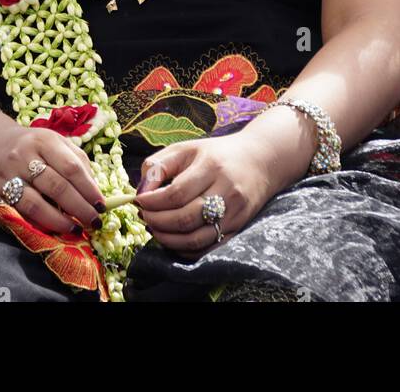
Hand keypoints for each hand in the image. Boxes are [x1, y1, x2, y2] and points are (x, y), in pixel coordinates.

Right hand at [0, 108, 107, 237]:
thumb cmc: (34, 146)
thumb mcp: (56, 143)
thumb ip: (77, 162)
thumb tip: (95, 192)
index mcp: (45, 140)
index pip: (71, 167)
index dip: (88, 189)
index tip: (102, 205)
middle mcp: (25, 155)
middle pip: (56, 187)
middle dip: (79, 208)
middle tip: (93, 221)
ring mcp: (9, 174)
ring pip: (36, 204)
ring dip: (60, 221)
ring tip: (75, 229)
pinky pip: (21, 212)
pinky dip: (40, 223)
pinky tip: (54, 228)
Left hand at [133, 133, 277, 254]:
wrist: (260, 160)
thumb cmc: (216, 154)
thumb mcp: (186, 148)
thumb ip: (159, 165)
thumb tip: (141, 191)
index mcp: (211, 166)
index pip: (176, 193)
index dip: (153, 202)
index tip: (139, 202)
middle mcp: (226, 190)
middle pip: (185, 219)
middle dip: (157, 222)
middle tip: (144, 217)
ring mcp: (234, 213)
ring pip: (196, 239)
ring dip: (168, 240)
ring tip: (154, 229)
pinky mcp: (238, 228)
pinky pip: (207, 249)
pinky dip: (185, 250)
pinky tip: (173, 239)